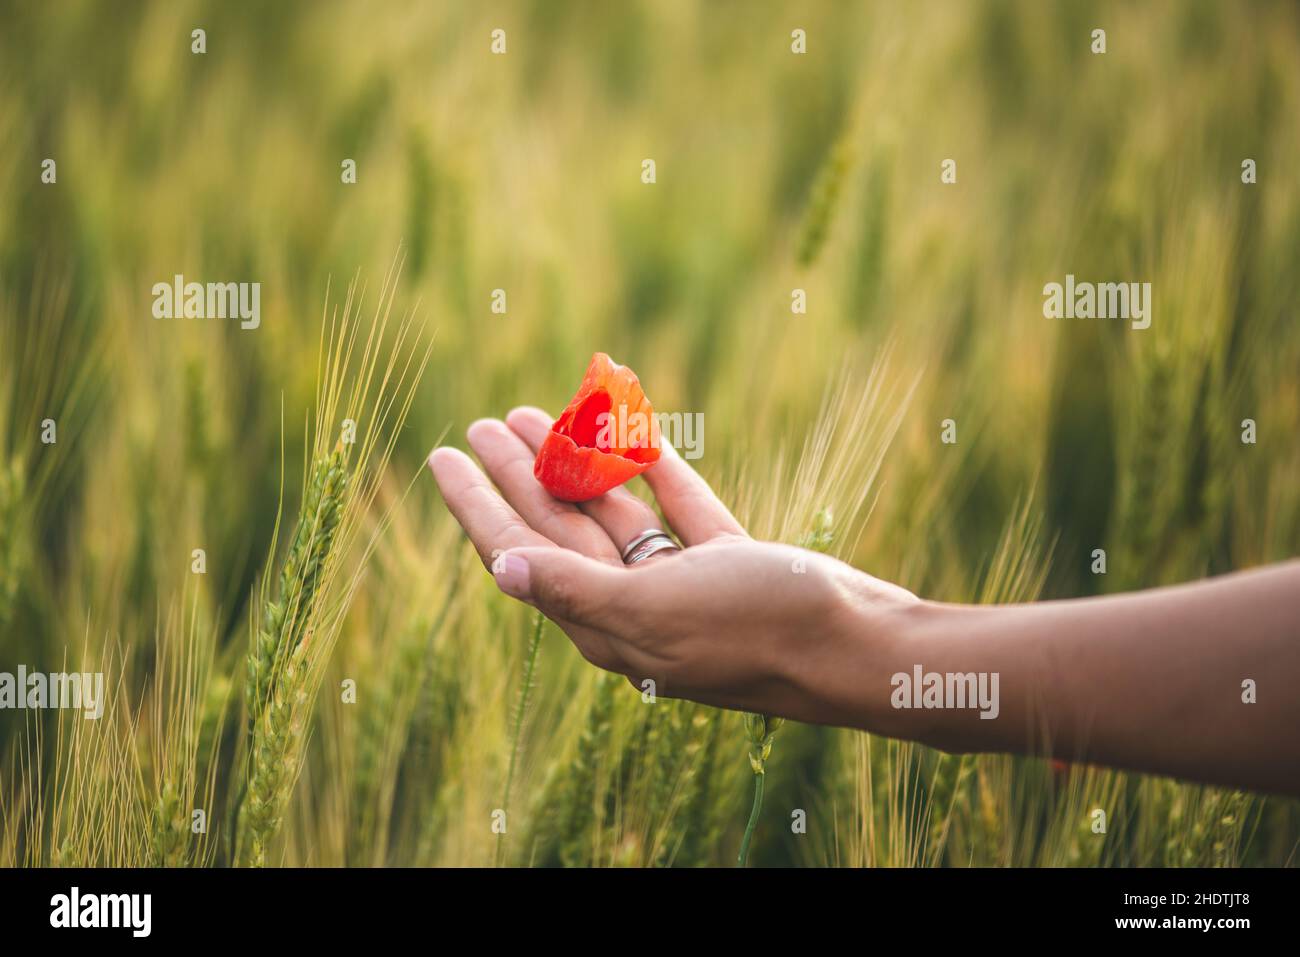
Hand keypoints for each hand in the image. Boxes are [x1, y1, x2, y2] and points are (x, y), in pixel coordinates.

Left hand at [427, 406, 920, 725]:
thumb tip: (499, 567)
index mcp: (606, 625)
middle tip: (483, 421)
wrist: (863, 647)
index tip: (442, 454)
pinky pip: (678, 508)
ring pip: (614, 514)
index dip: (476, 505)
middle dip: (518, 474)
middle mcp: (636, 606)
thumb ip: (575, 588)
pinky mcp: (730, 563)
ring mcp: (684, 585)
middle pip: (558, 528)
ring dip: (577, 464)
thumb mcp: (657, 611)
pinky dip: (653, 471)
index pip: (519, 555)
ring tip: (537, 414)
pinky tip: (632, 435)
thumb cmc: (759, 629)